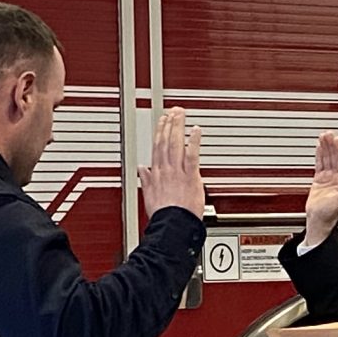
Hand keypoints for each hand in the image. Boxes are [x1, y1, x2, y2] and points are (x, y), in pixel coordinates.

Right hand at [140, 104, 205, 219]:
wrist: (172, 225)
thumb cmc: (163, 215)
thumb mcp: (149, 196)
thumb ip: (146, 179)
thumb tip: (141, 169)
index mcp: (156, 174)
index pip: (157, 147)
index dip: (160, 132)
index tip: (163, 121)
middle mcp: (166, 170)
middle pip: (166, 142)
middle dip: (169, 124)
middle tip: (173, 111)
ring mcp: (178, 172)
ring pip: (176, 144)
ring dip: (178, 127)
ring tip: (181, 114)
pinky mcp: (190, 177)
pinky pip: (192, 155)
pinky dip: (194, 141)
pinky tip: (196, 130)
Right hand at [301, 130, 337, 249]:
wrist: (318, 220)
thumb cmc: (330, 214)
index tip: (337, 139)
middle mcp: (337, 177)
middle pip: (335, 156)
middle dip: (331, 145)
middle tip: (328, 133)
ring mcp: (328, 177)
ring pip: (327, 158)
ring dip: (325, 147)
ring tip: (323, 136)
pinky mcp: (319, 180)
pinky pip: (320, 164)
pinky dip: (319, 155)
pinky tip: (319, 147)